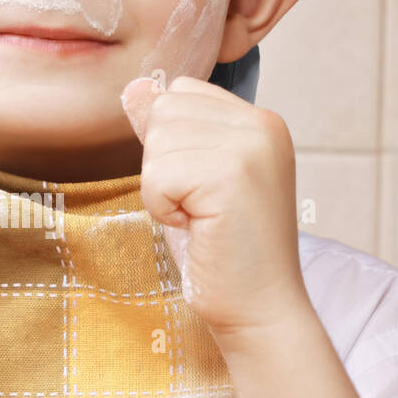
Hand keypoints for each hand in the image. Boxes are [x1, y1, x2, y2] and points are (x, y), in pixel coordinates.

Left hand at [121, 74, 308, 341]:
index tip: (201, 189)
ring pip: (157, 143)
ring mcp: (252, 147)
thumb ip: (168, 131)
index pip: (181, 93)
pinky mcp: (233, 175)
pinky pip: (157, 175)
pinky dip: (163, 209)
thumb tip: (134, 87)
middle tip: (200, 208)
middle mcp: (262, 124)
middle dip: (164, 166)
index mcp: (259, 121)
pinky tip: (198, 229)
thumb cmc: (223, 253)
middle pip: (165, 111)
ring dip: (163, 190)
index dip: (173, 145)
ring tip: (200, 219)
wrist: (258, 309)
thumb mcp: (191, 180)